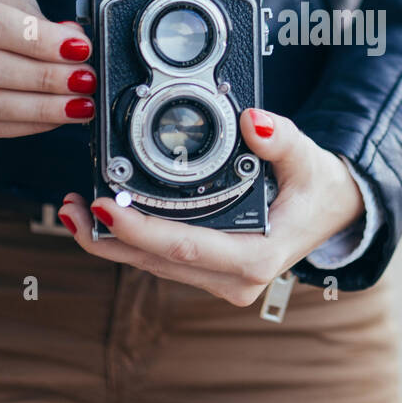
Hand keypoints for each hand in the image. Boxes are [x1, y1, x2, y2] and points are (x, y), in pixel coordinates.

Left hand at [59, 108, 365, 306]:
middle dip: (108, 238)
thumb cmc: (318, 186)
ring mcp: (221, 282)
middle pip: (158, 263)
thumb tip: (253, 120)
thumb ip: (281, 139)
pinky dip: (130, 242)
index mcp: (258, 258)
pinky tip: (103, 219)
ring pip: (153, 267)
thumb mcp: (307, 157)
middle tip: (69, 208)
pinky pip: (161, 263)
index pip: (186, 248)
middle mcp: (236, 280)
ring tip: (71, 210)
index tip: (104, 205)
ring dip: (111, 242)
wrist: (333, 211)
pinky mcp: (210, 275)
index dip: (140, 230)